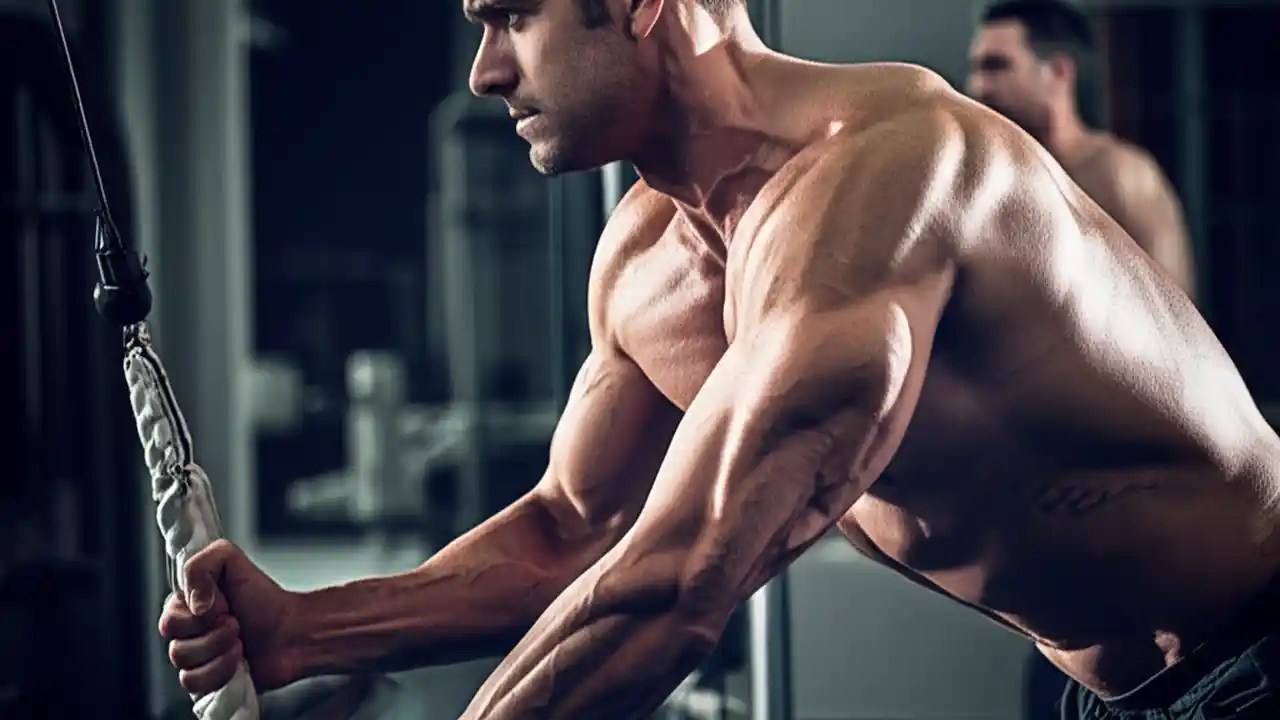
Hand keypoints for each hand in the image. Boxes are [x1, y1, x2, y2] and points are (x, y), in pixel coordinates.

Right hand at [158, 539, 299, 694]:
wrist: (293, 633)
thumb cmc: (266, 600)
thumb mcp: (230, 559)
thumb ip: (199, 565)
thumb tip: (192, 604)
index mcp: (188, 608)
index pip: (169, 621)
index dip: (197, 616)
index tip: (224, 606)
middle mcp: (189, 635)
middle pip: (174, 646)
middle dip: (212, 634)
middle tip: (235, 624)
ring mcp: (198, 661)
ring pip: (185, 668)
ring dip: (219, 652)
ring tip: (241, 644)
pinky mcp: (208, 682)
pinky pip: (195, 685)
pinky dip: (220, 673)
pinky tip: (238, 663)